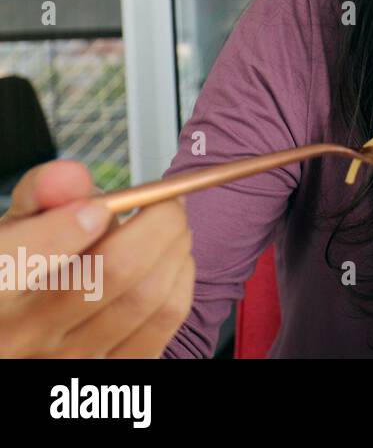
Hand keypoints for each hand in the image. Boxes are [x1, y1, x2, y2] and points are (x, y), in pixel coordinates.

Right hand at [0, 160, 195, 357]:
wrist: (24, 331)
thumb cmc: (22, 268)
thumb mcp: (14, 229)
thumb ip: (40, 195)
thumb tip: (70, 176)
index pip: (24, 258)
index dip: (69, 223)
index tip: (98, 206)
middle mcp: (23, 335)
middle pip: (110, 271)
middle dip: (156, 222)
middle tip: (167, 202)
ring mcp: (70, 360)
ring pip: (146, 295)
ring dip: (176, 248)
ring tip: (173, 226)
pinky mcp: (112, 371)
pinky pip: (165, 319)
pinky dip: (180, 279)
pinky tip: (173, 261)